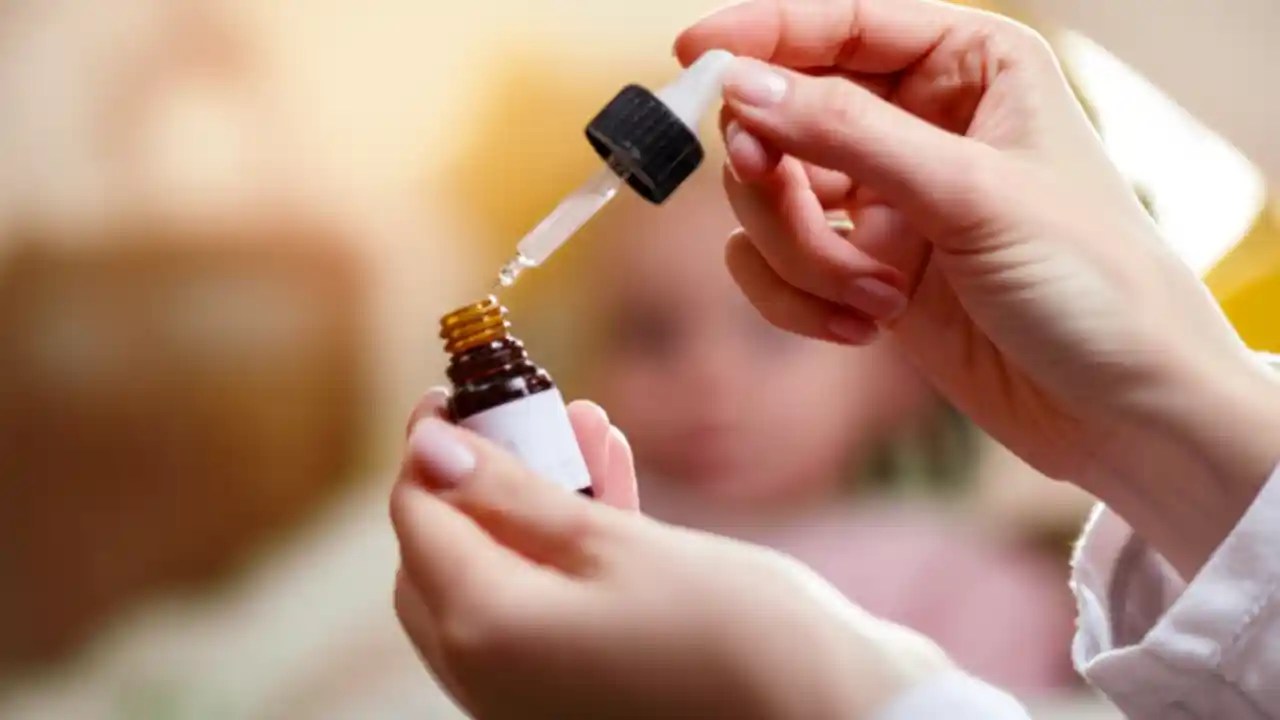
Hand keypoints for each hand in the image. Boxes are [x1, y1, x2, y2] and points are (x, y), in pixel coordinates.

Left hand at [393, 390, 950, 719]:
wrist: (827, 715)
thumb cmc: (731, 628)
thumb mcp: (615, 542)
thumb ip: (513, 494)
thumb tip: (430, 446)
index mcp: (485, 633)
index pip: (417, 519)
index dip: (429, 447)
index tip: (453, 392)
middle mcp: (489, 678)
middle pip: (445, 554)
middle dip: (475, 476)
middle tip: (511, 415)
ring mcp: (530, 694)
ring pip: (499, 576)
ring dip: (528, 502)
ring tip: (575, 425)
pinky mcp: (574, 694)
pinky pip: (544, 607)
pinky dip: (563, 548)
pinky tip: (605, 472)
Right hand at [676, 0, 1279, 575]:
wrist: (1123, 413)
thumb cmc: (1093, 284)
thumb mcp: (972, 193)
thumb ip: (848, 135)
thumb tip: (743, 90)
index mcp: (971, 67)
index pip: (843, 25)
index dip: (762, 36)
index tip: (693, 55)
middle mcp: (921, 125)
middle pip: (784, 118)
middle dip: (781, 182)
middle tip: (792, 207)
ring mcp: (887, 202)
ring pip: (770, 200)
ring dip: (803, 257)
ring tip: (876, 297)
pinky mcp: (865, 272)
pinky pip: (778, 267)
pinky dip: (801, 300)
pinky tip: (867, 327)